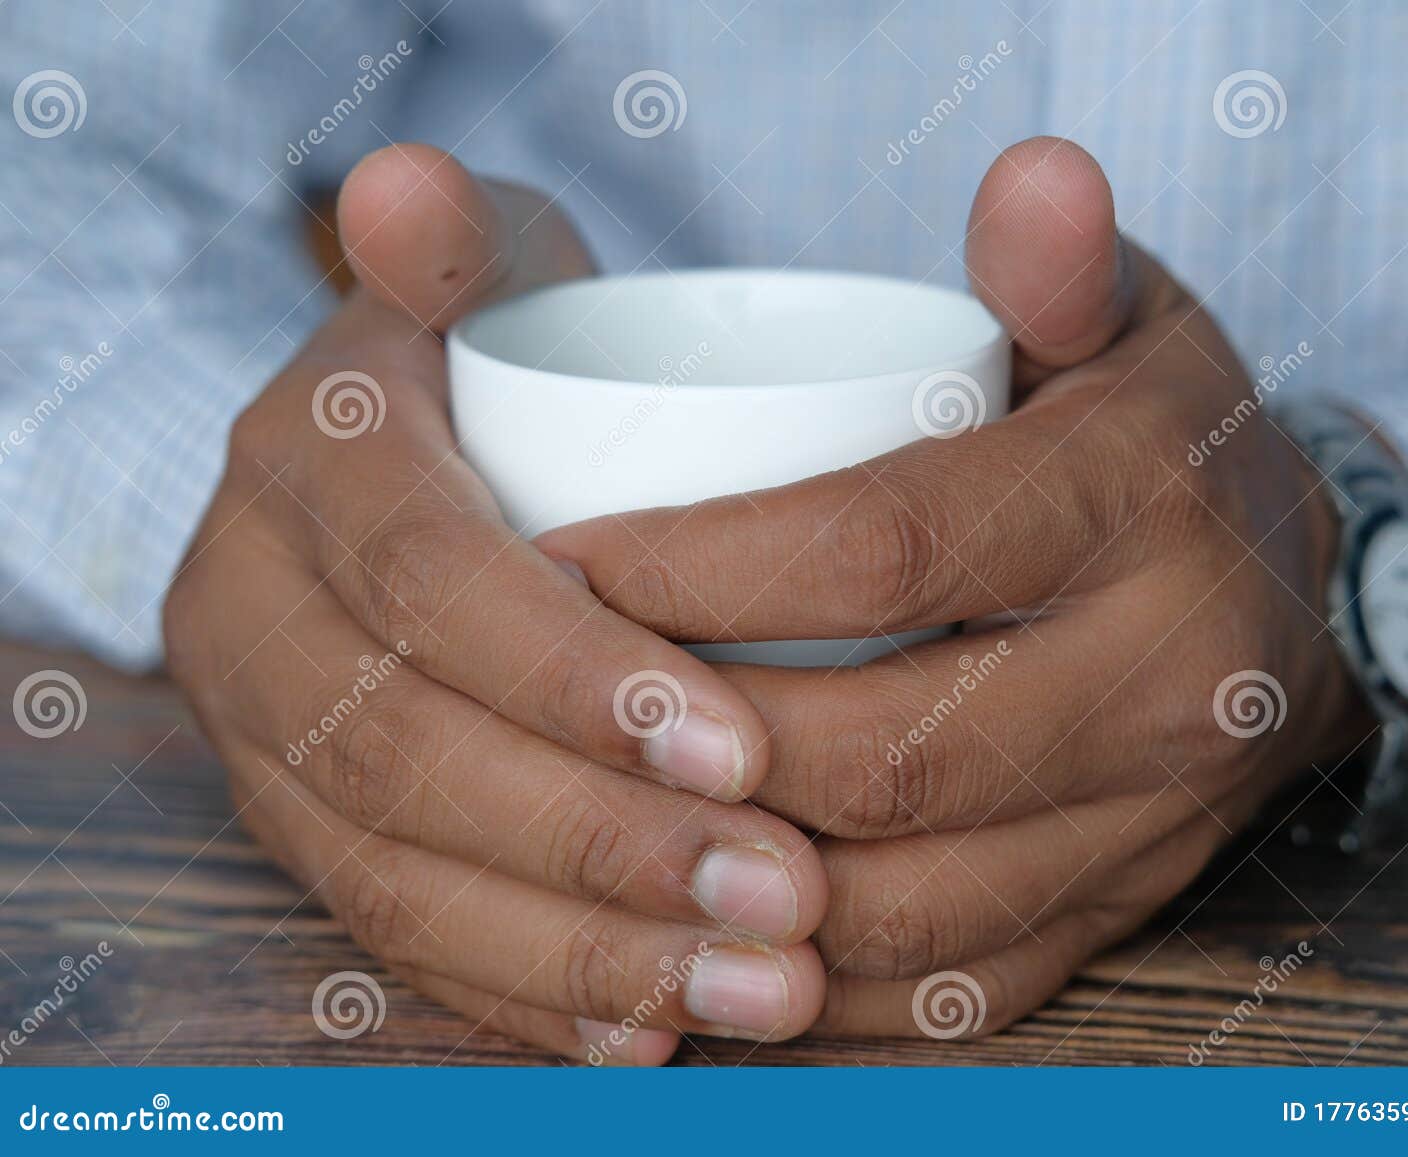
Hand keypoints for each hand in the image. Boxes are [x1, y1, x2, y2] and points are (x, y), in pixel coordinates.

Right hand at [165, 144, 829, 1062]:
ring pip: (400, 874)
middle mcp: (255, 608)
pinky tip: (656, 1038)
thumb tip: (403, 189)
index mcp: (305, 464)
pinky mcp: (307, 828)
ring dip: (587, 949)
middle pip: (411, 754)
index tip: (743, 742)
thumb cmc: (489, 357)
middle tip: (783, 894)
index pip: (426, 582)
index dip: (571, 671)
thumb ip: (461, 240)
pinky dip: (526, 996)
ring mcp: (267, 738)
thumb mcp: (482, 275)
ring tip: (762, 988)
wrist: (404, 453)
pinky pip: (401, 937)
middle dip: (602, 840)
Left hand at [538, 137, 1367, 1036]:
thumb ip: (1060, 260)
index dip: (695, 568)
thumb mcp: (1131, 324)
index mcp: (1140, 507)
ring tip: (604, 824)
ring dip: (730, 883)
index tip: (555, 561)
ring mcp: (1150, 822)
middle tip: (552, 707)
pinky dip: (815, 979)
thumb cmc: (1164, 445)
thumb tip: (1029, 173)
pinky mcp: (1124, 910)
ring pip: (908, 902)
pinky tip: (709, 930)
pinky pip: (955, 987)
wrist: (1307, 600)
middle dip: (689, 746)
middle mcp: (1164, 681)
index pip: (884, 547)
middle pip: (883, 751)